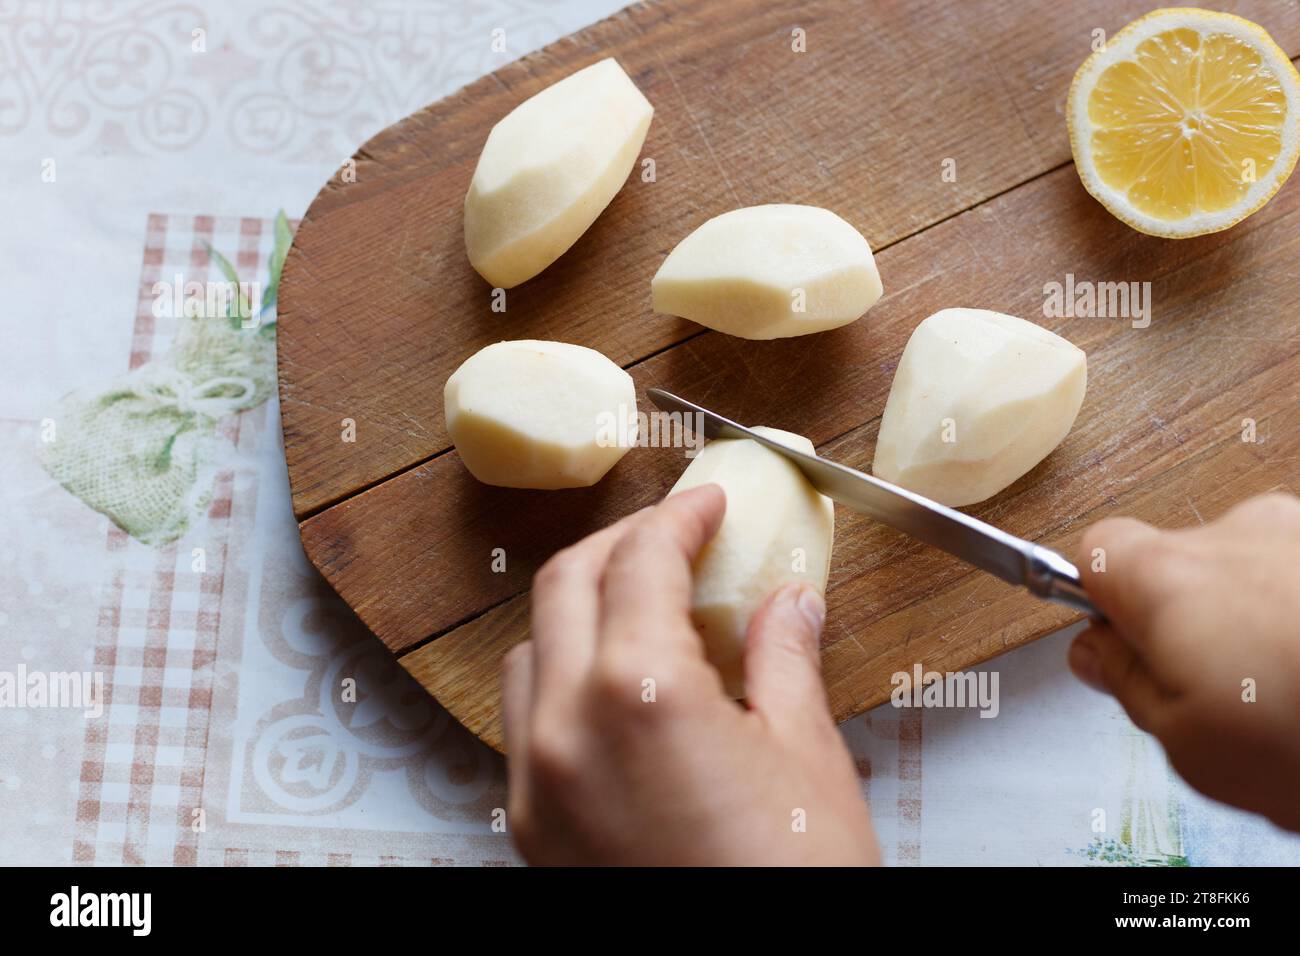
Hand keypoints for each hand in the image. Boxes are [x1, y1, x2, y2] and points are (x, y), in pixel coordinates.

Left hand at [502, 484, 879, 864]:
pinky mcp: (532, 830)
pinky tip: (613, 685)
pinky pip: (522, 721)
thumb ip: (785, 660)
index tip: (706, 502)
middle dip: (619, 545)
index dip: (678, 518)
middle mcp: (566, 729)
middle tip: (674, 536)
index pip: (642, 564)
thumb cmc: (794, 885)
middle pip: (565, 587)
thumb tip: (789, 603)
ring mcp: (537, 783)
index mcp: (639, 695)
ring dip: (577, 608)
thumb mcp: (808, 759)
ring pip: (528, 651)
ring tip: (640, 604)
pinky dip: (558, 677)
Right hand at [1069, 493, 1299, 830]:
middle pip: (1176, 563)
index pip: (1093, 550)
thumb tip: (1099, 653)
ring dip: (1253, 623)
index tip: (1104, 640)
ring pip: (1247, 572)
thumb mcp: (1187, 744)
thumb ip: (1125, 684)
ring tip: (1285, 698)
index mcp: (1172, 577)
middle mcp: (1239, 535)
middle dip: (1184, 622)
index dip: (1091, 598)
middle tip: (1207, 696)